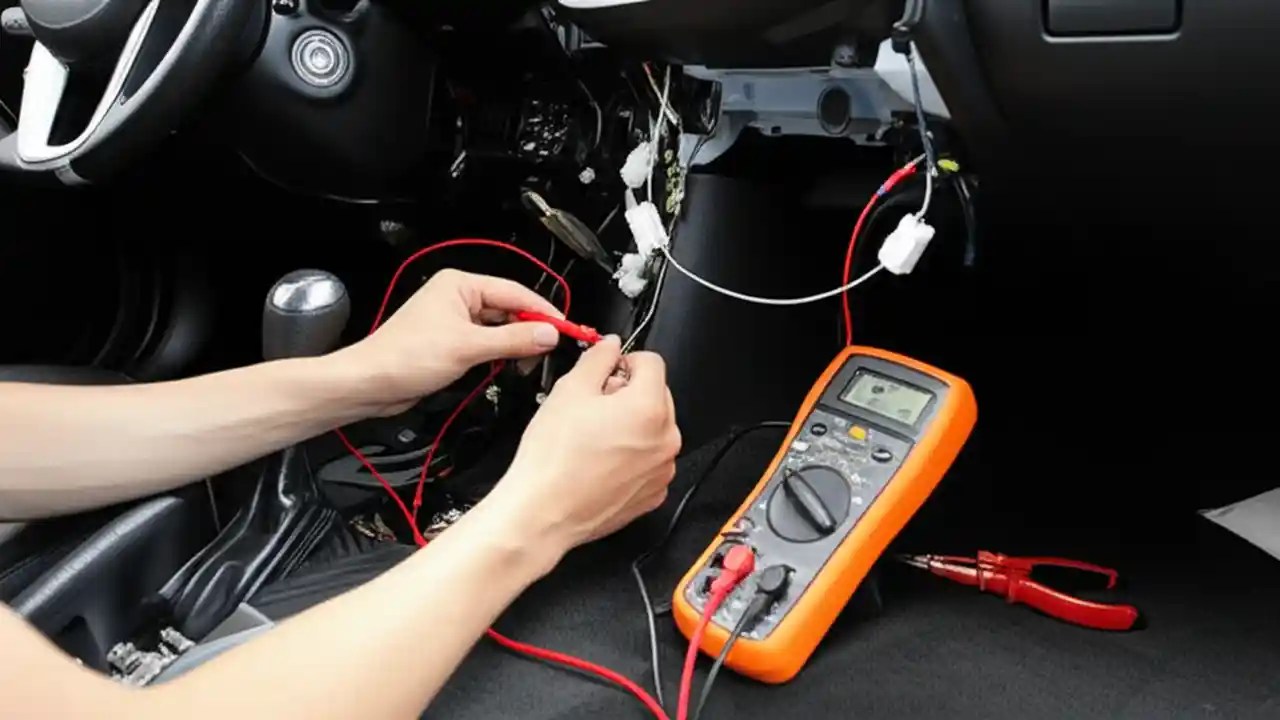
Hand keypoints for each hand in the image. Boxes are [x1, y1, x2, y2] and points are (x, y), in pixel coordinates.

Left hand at [342, 270, 563, 414]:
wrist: (370, 384)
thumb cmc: (402, 357)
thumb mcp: (468, 348)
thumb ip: (513, 340)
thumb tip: (548, 334)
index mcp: (460, 285)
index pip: (515, 292)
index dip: (543, 311)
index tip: (565, 328)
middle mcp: (458, 298)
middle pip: (509, 310)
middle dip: (530, 330)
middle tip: (550, 349)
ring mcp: (455, 321)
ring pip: (499, 329)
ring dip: (515, 345)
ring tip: (530, 361)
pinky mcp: (452, 343)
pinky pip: (487, 344)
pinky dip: (500, 354)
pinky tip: (509, 365)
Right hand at [485, 336, 681, 555]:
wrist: (543, 512)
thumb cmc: (554, 458)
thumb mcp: (569, 390)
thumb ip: (597, 358)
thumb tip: (609, 346)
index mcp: (650, 408)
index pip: (652, 362)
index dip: (624, 361)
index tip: (607, 372)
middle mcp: (665, 439)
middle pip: (656, 395)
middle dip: (627, 394)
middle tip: (592, 408)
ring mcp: (662, 470)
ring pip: (652, 430)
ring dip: (630, 426)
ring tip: (592, 439)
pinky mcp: (652, 494)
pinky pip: (648, 461)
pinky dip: (630, 457)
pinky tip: (599, 462)